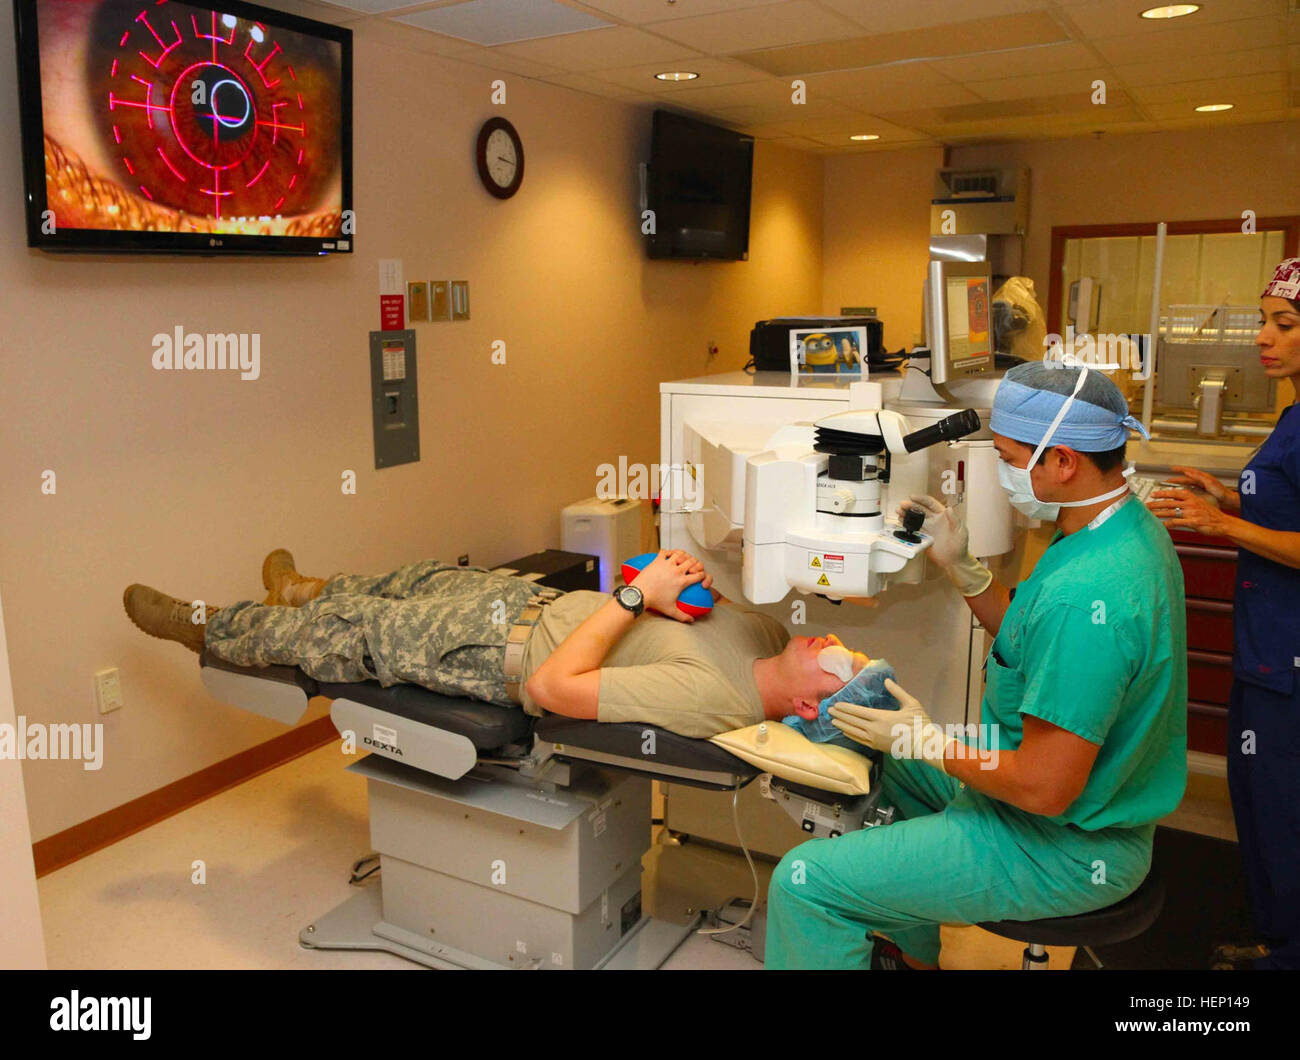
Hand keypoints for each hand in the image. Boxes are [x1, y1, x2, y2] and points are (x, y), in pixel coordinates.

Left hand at [629, 550, 708, 621]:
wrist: (640, 594)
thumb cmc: (654, 602)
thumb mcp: (671, 610)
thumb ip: (683, 616)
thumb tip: (691, 621)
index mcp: (682, 582)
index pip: (699, 575)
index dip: (703, 575)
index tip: (700, 576)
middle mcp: (676, 571)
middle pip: (693, 562)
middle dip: (696, 563)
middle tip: (693, 566)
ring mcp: (667, 564)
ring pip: (681, 554)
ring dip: (684, 556)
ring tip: (683, 559)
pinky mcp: (657, 560)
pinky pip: (666, 551)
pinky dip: (669, 552)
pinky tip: (669, 555)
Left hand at [829, 678, 953, 771]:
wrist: (924, 744)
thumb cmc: (920, 723)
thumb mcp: (911, 703)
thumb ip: (897, 691)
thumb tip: (886, 681)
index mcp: (881, 717)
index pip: (858, 712)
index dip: (845, 708)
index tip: (836, 705)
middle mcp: (874, 729)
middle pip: (852, 721)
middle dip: (840, 716)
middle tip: (829, 711)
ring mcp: (875, 740)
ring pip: (854, 732)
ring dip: (842, 726)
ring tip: (833, 721)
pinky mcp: (878, 747)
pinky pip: (860, 741)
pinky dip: (851, 736)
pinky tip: (846, 732)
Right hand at [897, 495, 992, 597]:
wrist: (953, 561)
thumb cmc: (960, 546)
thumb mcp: (960, 531)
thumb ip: (954, 520)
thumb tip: (949, 509)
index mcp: (943, 516)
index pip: (931, 504)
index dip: (921, 499)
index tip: (913, 497)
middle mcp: (934, 520)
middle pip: (920, 510)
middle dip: (910, 506)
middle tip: (903, 505)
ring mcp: (927, 529)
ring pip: (915, 519)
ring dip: (906, 514)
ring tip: (899, 511)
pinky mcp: (922, 537)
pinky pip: (913, 530)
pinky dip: (906, 525)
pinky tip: (901, 522)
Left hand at [1147, 487, 1232, 536]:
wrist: (1223, 523)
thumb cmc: (1211, 514)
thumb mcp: (1200, 503)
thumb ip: (1188, 501)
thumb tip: (1176, 501)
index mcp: (1193, 497)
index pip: (1174, 493)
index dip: (1163, 493)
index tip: (1153, 494)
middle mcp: (1191, 503)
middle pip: (1169, 502)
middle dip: (1155, 504)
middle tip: (1145, 505)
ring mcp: (1192, 513)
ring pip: (1171, 512)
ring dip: (1158, 513)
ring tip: (1149, 514)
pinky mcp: (1193, 522)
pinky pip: (1177, 522)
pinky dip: (1168, 523)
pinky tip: (1161, 524)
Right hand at [1164, 465, 1228, 504]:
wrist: (1228, 500)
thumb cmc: (1222, 492)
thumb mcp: (1209, 483)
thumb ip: (1199, 477)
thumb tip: (1188, 473)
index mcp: (1203, 477)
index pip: (1189, 471)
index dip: (1180, 469)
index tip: (1172, 468)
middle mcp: (1201, 481)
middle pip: (1186, 478)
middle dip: (1176, 479)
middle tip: (1167, 480)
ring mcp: (1201, 486)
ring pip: (1187, 484)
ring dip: (1179, 485)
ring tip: (1171, 486)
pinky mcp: (1202, 492)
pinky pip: (1190, 489)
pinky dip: (1184, 490)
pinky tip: (1180, 493)